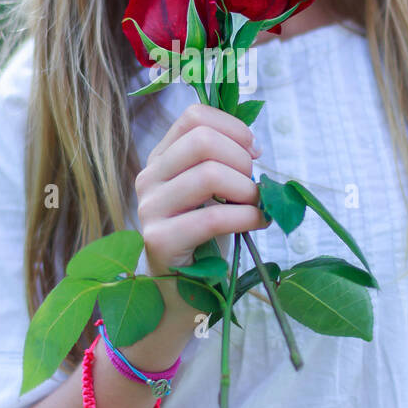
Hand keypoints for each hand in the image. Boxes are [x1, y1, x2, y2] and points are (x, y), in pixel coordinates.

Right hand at [135, 104, 271, 316]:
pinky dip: (247, 216)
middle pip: (203, 140)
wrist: (178, 291)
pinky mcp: (160, 241)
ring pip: (209, 174)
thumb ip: (223, 162)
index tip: (252, 150)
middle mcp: (149, 178)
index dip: (232, 127)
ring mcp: (150, 209)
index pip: (193, 116)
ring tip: (256, 205)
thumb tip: (254, 146)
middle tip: (252, 185)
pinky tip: (258, 222)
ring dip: (246, 189)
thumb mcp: (210, 192)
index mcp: (161, 159)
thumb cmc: (201, 238)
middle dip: (241, 158)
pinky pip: (212, 218)